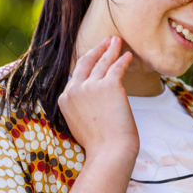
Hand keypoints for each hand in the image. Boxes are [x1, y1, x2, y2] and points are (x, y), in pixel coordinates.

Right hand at [58, 35, 137, 159]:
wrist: (109, 152)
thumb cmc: (99, 145)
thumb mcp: (79, 125)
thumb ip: (80, 109)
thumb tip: (90, 104)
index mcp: (65, 99)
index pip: (74, 76)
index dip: (85, 65)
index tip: (94, 57)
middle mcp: (74, 89)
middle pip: (85, 62)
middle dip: (96, 49)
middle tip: (105, 41)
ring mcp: (91, 86)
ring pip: (102, 62)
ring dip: (110, 49)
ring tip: (117, 40)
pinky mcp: (109, 85)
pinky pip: (117, 67)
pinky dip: (123, 59)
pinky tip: (128, 55)